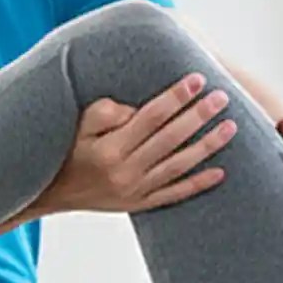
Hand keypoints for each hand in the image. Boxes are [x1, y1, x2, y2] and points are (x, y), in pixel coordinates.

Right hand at [35, 73, 236, 214]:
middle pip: (170, 139)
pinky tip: (220, 172)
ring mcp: (135, 191)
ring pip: (179, 166)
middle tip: (221, 96)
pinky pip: (174, 194)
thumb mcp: (77, 126)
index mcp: (109, 149)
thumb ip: (107, 113)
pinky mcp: (140, 204)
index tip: (196, 79)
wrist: (52, 193)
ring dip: (207, 146)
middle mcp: (125, 172)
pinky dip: (198, 184)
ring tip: (230, 126)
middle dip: (198, 116)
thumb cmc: (67, 152)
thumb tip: (138, 110)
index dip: (175, 97)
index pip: (150, 117)